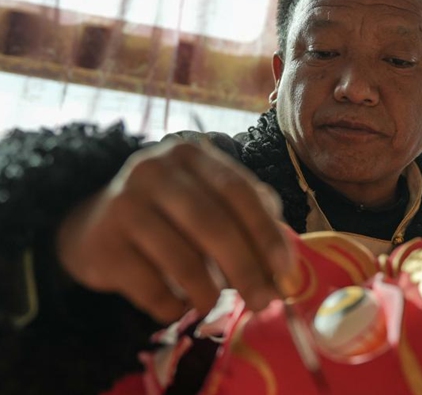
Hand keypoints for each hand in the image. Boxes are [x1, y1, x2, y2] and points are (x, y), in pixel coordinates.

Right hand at [56, 140, 291, 322]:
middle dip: (246, 270)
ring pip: (183, 260)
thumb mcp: (212, 203)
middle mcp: (155, 171)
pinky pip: (151, 288)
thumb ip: (253, 224)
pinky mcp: (103, 245)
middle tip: (264, 303)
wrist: (95, 227)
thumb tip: (285, 272)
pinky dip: (173, 306)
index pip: (239, 191)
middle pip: (214, 225)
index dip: (266, 233)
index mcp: (191, 155)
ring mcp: (124, 205)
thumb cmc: (171, 217)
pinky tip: (179, 306)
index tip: (286, 270)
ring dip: (209, 292)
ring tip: (215, 305)